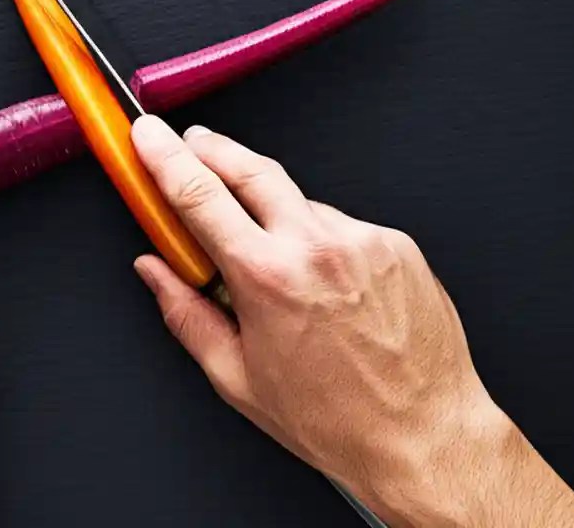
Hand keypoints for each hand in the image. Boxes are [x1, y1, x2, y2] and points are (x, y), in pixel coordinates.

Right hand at [130, 116, 573, 526]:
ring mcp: (362, 240)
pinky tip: (327, 287)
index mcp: (268, 279)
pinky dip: (322, 243)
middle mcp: (317, 247)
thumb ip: (187, 314)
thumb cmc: (336, 421)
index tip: (148, 137)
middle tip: (190, 145)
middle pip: (250, 168)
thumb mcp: (237, 377)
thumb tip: (156, 273)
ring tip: (277, 267)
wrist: (425, 436)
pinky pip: (342, 227)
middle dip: (211, 149)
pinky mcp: (396, 244)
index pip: (200, 196)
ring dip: (276, 216)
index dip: (165, 158)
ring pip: (300, 203)